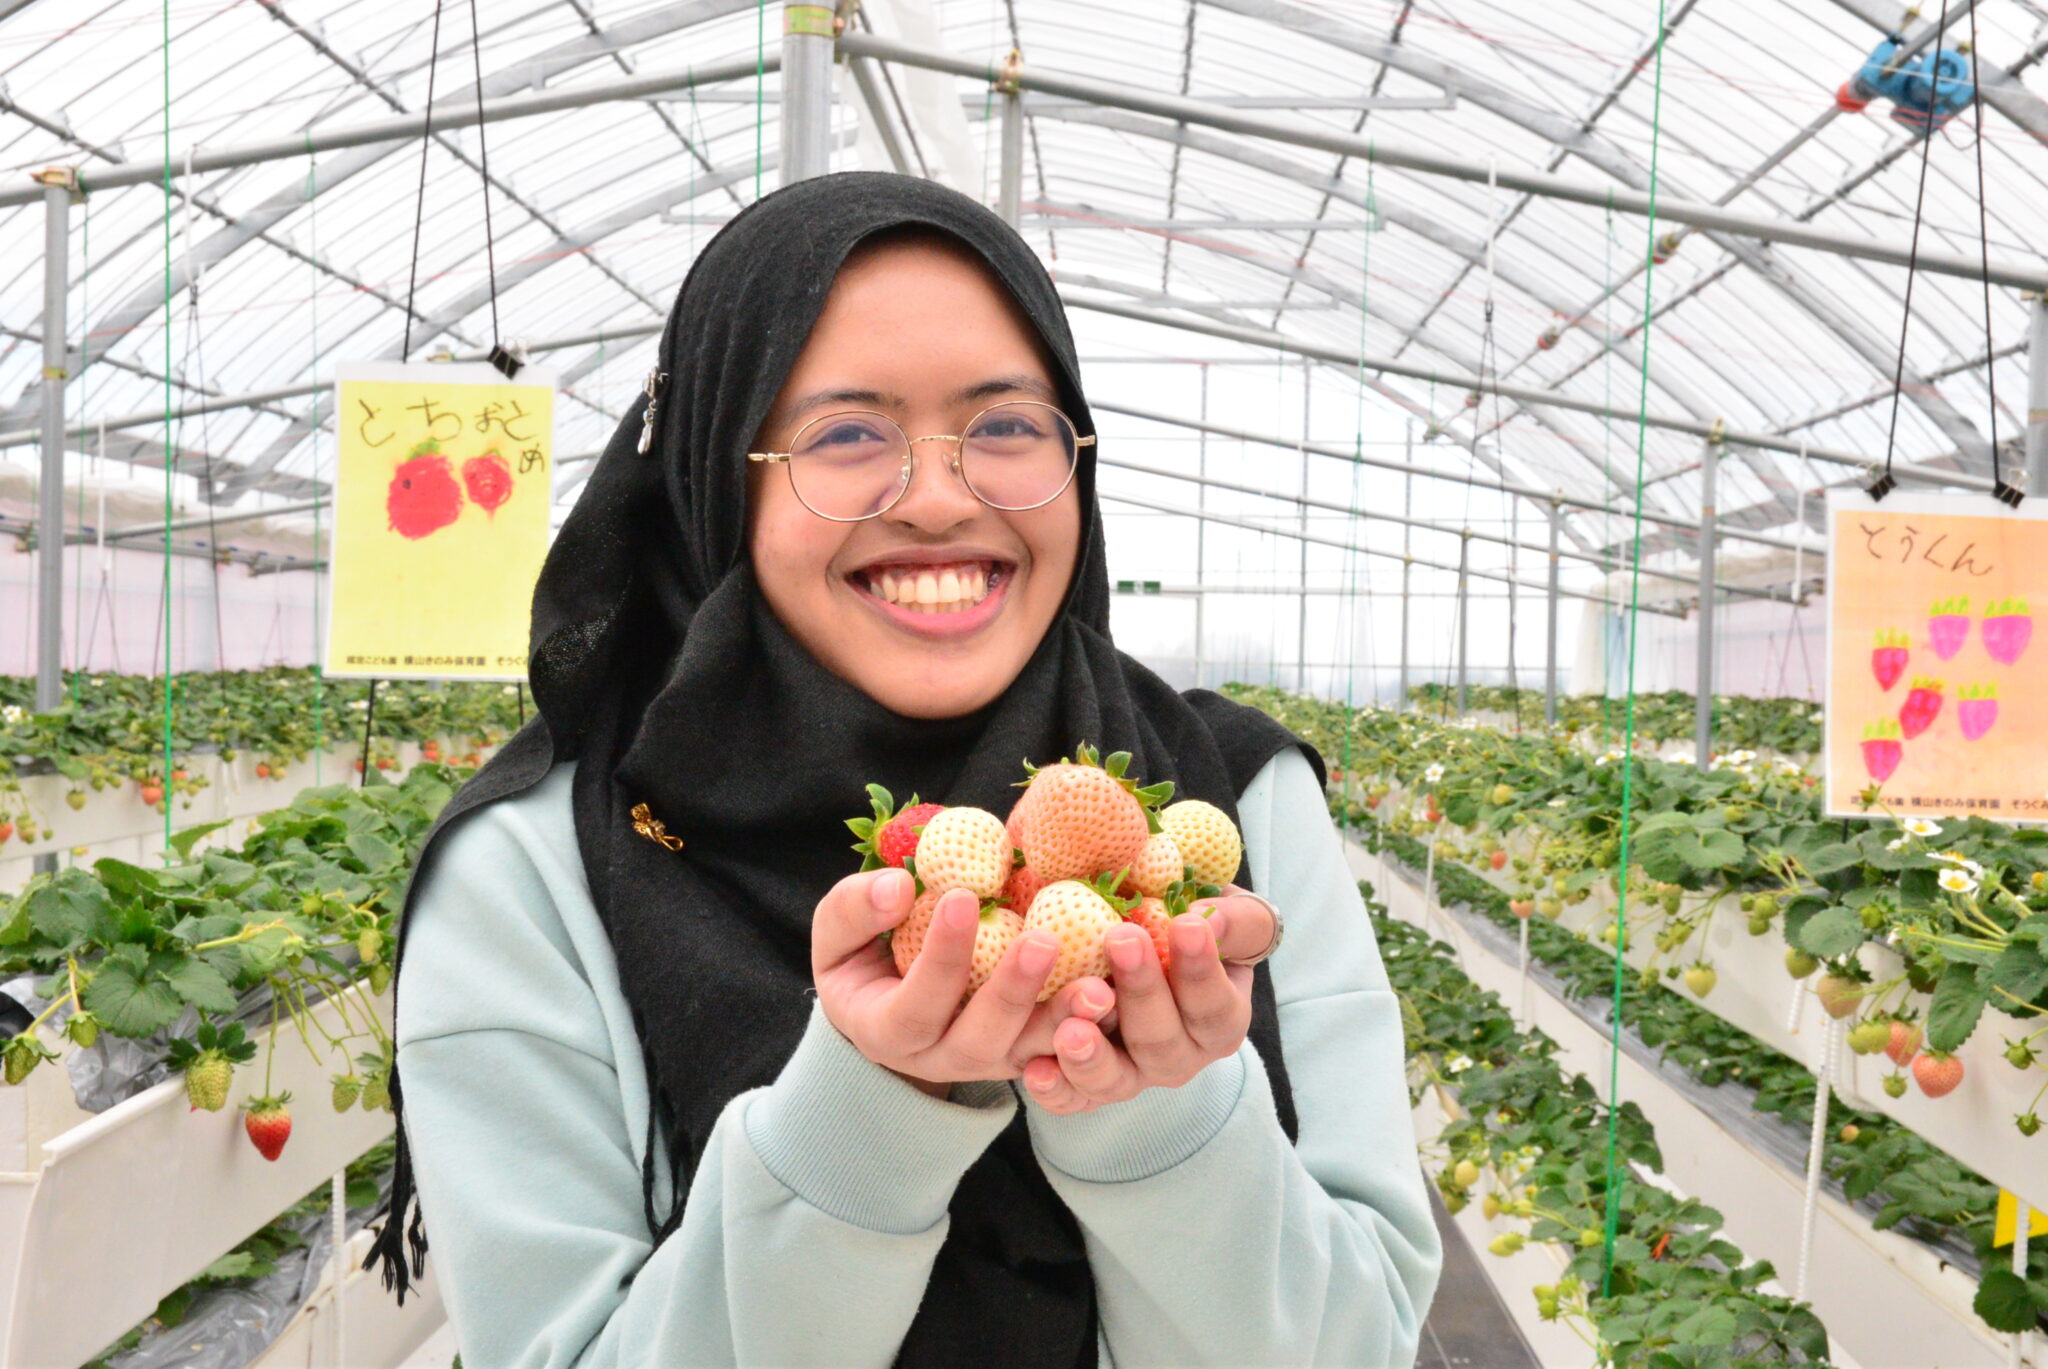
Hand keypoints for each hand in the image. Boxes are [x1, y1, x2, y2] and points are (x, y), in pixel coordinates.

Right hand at [813, 867, 1115, 1096]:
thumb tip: (899, 886)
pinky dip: (1089, 1023)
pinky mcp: (1027, 1052)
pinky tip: (1119, 991)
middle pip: (980, 1039)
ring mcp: (989, 1061)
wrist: (886, 1000)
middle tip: (1046, 940)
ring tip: (1101, 985)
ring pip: (1030, 1052)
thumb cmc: (861, 958)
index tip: (962, 896)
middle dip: (1013, 991)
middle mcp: (940, 1058)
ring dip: (1066, 1020)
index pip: (915, 1004)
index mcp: (887, 1031)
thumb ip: (856, 910)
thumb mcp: (838, 934)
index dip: (940, 956)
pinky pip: (1062, 1047)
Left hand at [1019, 887, 1274, 1115]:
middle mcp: (1178, 1058)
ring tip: (1072, 1030)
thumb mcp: (1227, 917)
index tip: (1185, 923)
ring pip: (1115, 1080)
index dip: (1201, 968)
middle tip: (1121, 940)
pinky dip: (1054, 1089)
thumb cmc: (1193, 926)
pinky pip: (1071, 1098)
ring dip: (1093, 1056)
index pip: (1215, 1004)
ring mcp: (1131, 1076)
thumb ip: (1232, 920)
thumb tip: (1206, 919)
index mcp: (1219, 1022)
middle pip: (1162, 1043)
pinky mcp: (1086, 1084)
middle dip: (1141, 990)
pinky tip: (1035, 1070)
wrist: (1149, 946)